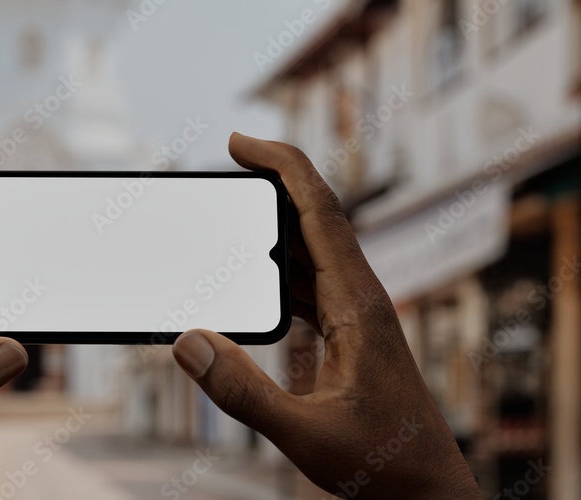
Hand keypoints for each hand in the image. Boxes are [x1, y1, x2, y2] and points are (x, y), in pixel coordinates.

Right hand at [171, 133, 481, 498]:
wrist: (425, 491)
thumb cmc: (381, 465)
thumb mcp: (303, 433)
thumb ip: (241, 391)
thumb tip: (186, 341)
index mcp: (358, 304)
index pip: (320, 211)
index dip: (281, 166)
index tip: (239, 142)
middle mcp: (360, 297)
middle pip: (315, 218)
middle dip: (271, 183)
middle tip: (226, 168)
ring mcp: (356, 314)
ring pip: (312, 248)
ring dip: (272, 226)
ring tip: (228, 216)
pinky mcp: (349, 333)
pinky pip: (309, 281)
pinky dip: (277, 266)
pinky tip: (252, 276)